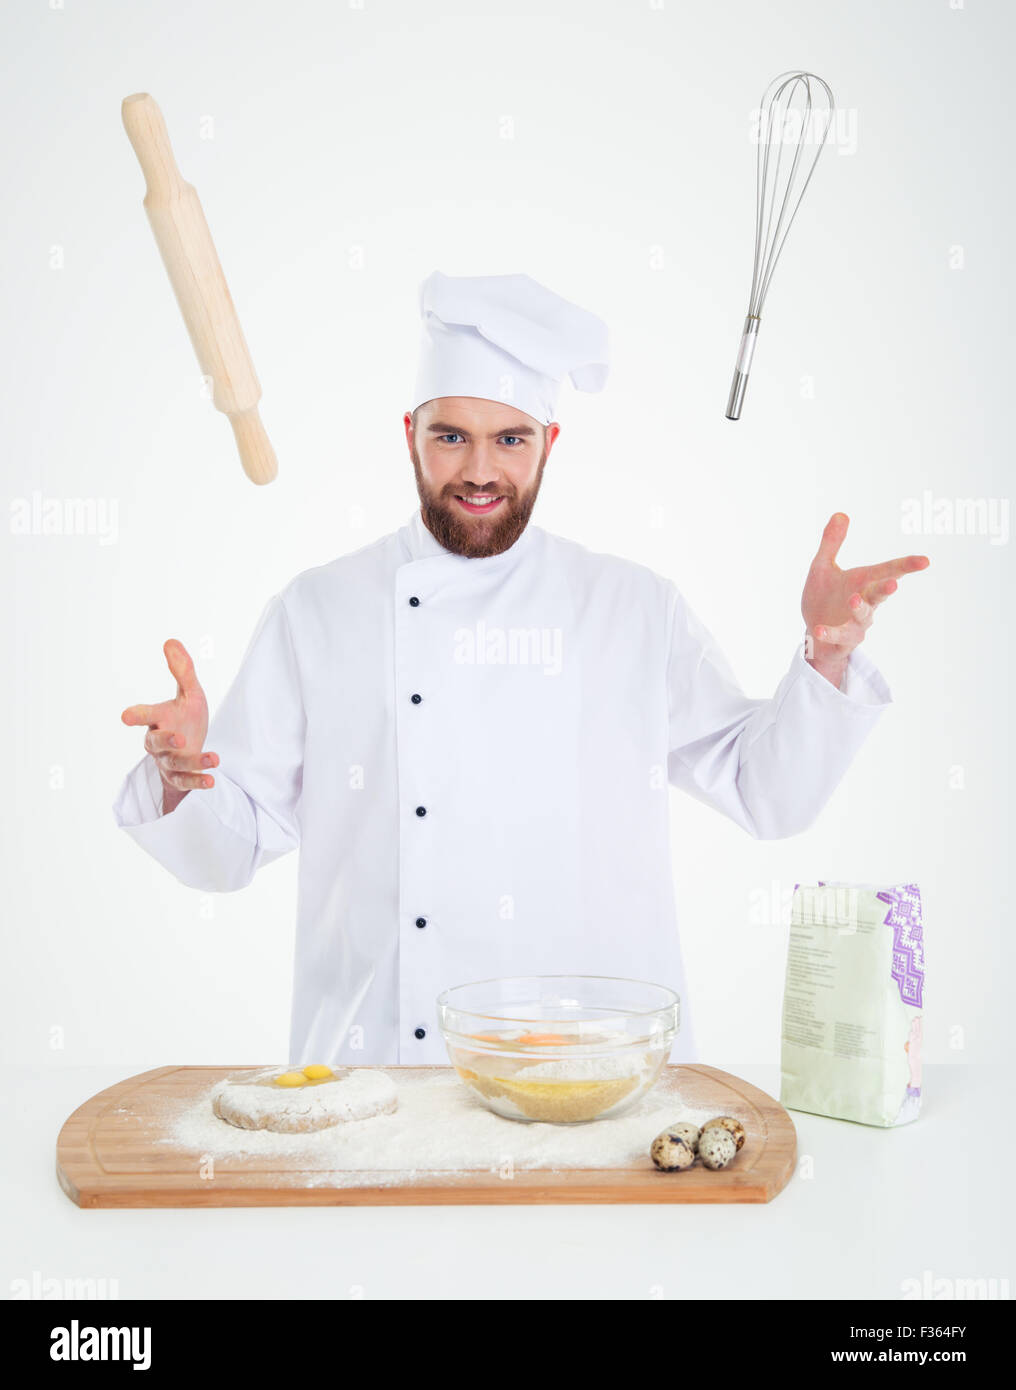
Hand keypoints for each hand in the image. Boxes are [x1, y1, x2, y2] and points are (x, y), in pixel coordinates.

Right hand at [121, 639, 217, 812]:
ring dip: (193, 761)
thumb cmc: (186, 718)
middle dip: (165, 741)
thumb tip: (170, 641)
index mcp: (158, 719)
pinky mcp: (179, 776)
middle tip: (178, 739)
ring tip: (214, 758)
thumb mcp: (190, 693)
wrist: (190, 749)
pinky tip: (211, 779)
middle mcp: (159, 741)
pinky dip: (197, 780)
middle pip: (155, 743)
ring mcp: (168, 761)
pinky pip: (185, 780)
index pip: (145, 715)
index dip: (137, 715)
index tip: (126, 716)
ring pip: (174, 763)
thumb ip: (183, 671)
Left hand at [802, 513, 929, 684]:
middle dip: (886, 588)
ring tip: (854, 600)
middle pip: (880, 594)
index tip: (925, 561)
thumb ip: (831, 542)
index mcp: (863, 581)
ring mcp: (856, 622)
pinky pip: (838, 636)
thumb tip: (841, 513)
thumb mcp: (822, 566)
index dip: (906, 566)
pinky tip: (818, 630)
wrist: (813, 630)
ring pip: (864, 616)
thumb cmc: (823, 596)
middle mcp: (865, 602)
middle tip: (893, 583)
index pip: (887, 570)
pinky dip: (829, 633)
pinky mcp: (843, 639)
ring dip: (860, 609)